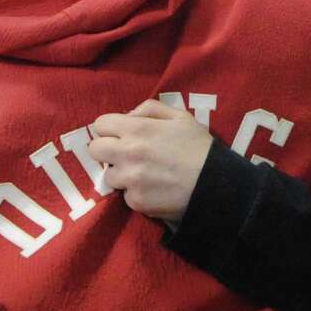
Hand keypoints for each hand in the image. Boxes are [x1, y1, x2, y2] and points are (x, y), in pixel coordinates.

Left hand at [88, 100, 213, 222]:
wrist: (215, 183)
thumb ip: (151, 108)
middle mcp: (128, 153)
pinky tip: (153, 189)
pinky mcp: (135, 201)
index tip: (121, 134)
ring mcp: (130, 179)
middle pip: (94, 149)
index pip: (100, 124)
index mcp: (138, 128)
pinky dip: (136, 193)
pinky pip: (125, 195)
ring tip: (143, 174)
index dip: (110, 128)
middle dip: (107, 150)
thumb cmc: (199, 147)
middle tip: (125, 154)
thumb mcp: (181, 117)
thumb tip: (128, 116)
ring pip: (109, 175)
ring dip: (122, 174)